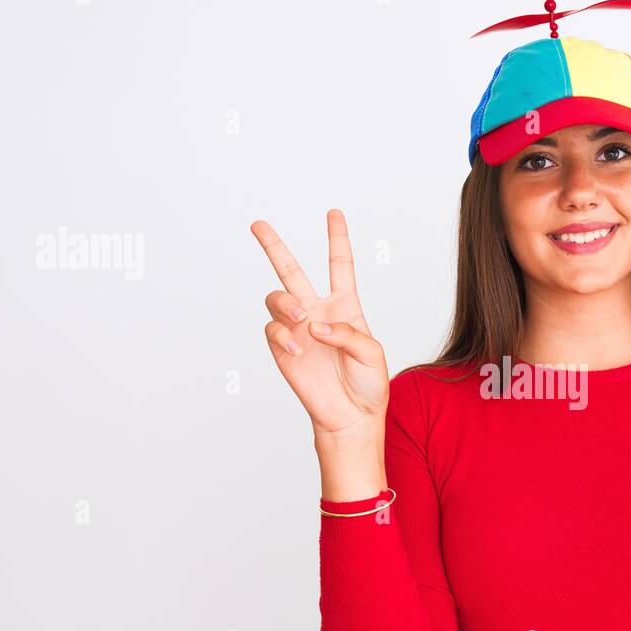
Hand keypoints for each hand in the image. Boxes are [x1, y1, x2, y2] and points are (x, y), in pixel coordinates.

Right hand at [252, 210, 387, 439]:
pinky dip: (282, 335)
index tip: (334, 213)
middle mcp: (318, 312)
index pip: (340, 266)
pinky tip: (297, 349)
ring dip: (286, 302)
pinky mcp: (283, 350)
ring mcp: (298, 330)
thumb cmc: (368, 385)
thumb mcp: (372, 354)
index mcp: (345, 307)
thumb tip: (315, 325)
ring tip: (301, 318)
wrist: (351, 417)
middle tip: (258, 225)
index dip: (337, 239)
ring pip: (276, 297)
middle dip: (273, 246)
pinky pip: (273, 330)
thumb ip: (348, 333)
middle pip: (292, 271)